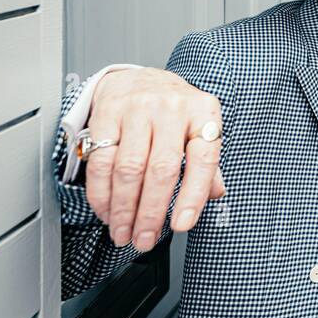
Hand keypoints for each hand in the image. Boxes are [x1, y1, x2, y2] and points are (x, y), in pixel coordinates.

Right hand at [83, 68, 225, 251]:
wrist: (139, 78)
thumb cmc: (174, 111)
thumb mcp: (199, 129)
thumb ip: (207, 164)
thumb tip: (216, 194)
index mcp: (203, 113)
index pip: (204, 159)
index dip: (193, 196)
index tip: (181, 225)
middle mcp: (172, 108)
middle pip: (161, 170)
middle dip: (150, 213)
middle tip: (143, 239)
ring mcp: (138, 108)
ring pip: (128, 169)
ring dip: (122, 209)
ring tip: (123, 232)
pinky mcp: (108, 113)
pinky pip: (101, 161)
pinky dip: (101, 193)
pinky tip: (106, 210)